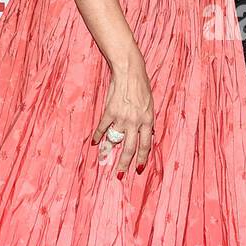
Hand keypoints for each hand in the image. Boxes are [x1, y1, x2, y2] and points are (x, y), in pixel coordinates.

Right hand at [93, 54, 153, 175]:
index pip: (146, 145)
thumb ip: (148, 120)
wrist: (129, 71)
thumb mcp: (150, 104)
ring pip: (115, 140)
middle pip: (130, 148)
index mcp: (148, 120)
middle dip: (125, 164)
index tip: (138, 168)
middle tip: (120, 175)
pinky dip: (98, 136)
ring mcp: (122, 117)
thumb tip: (149, 134)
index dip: (142, 158)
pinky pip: (103, 127)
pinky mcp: (110, 111)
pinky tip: (95, 142)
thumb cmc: (141, 86)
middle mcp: (136, 122)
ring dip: (108, 151)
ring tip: (104, 160)